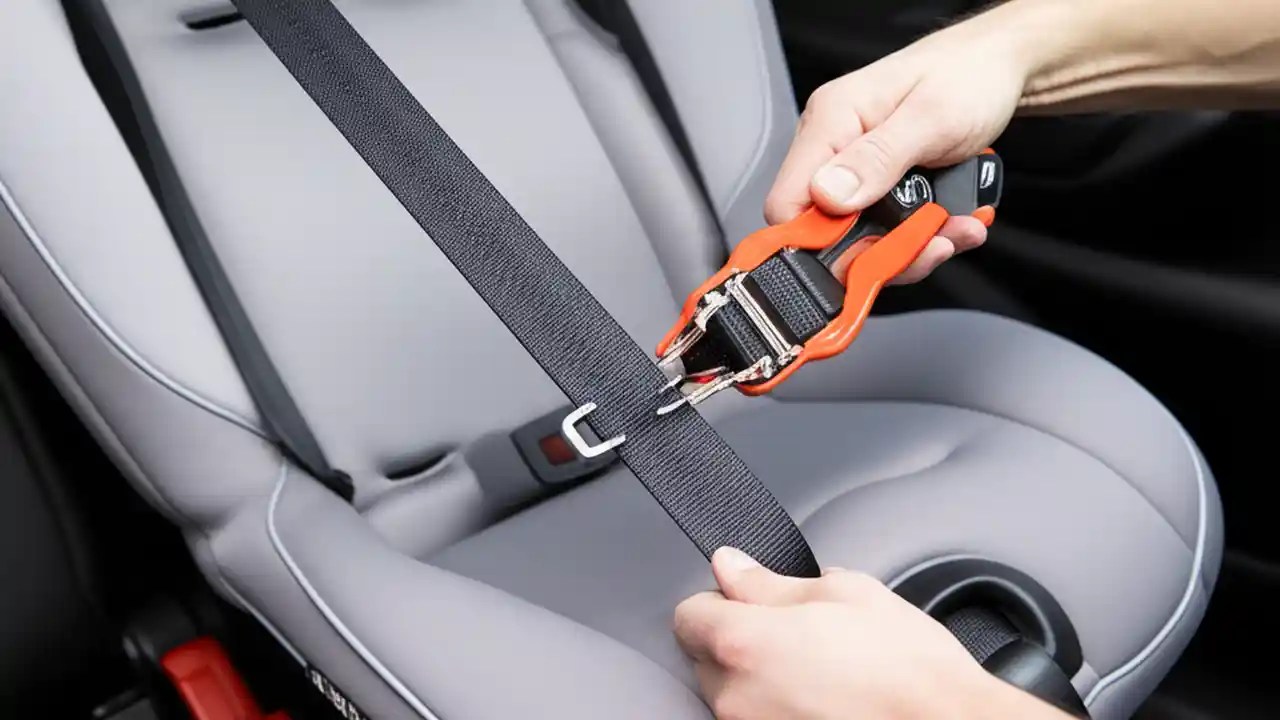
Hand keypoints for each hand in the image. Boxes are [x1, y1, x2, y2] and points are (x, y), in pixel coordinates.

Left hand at [673, 547, 1072, 719]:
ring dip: (759, 679)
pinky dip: (779, 709)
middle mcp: (736, 698)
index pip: (688, 614)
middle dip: (740, 640)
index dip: (720, 600)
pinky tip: (823, 702)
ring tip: (819, 672)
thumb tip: (731, 566)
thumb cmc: (910, 669)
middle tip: (797, 634)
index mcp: (744, 644)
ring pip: (733, 694)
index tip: (748, 599)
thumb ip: (770, 580)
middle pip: (707, 657)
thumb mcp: (844, 594)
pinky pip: (760, 719)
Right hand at [764, 11, 1031, 283]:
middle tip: (931, 247)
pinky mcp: (880, 186)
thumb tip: (827, 196)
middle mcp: (835, 149)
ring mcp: (857, 171)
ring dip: (913, 247)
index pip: (788, 202)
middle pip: (828, 232)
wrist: (1000, 66)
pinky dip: (924, 236)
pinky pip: (890, 230)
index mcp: (830, 122)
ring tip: (955, 230)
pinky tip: (955, 222)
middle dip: (883, 251)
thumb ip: (878, 158)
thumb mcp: (931, 117)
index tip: (866, 256)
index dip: (816, 242)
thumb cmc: (968, 75)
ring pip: (864, 238)